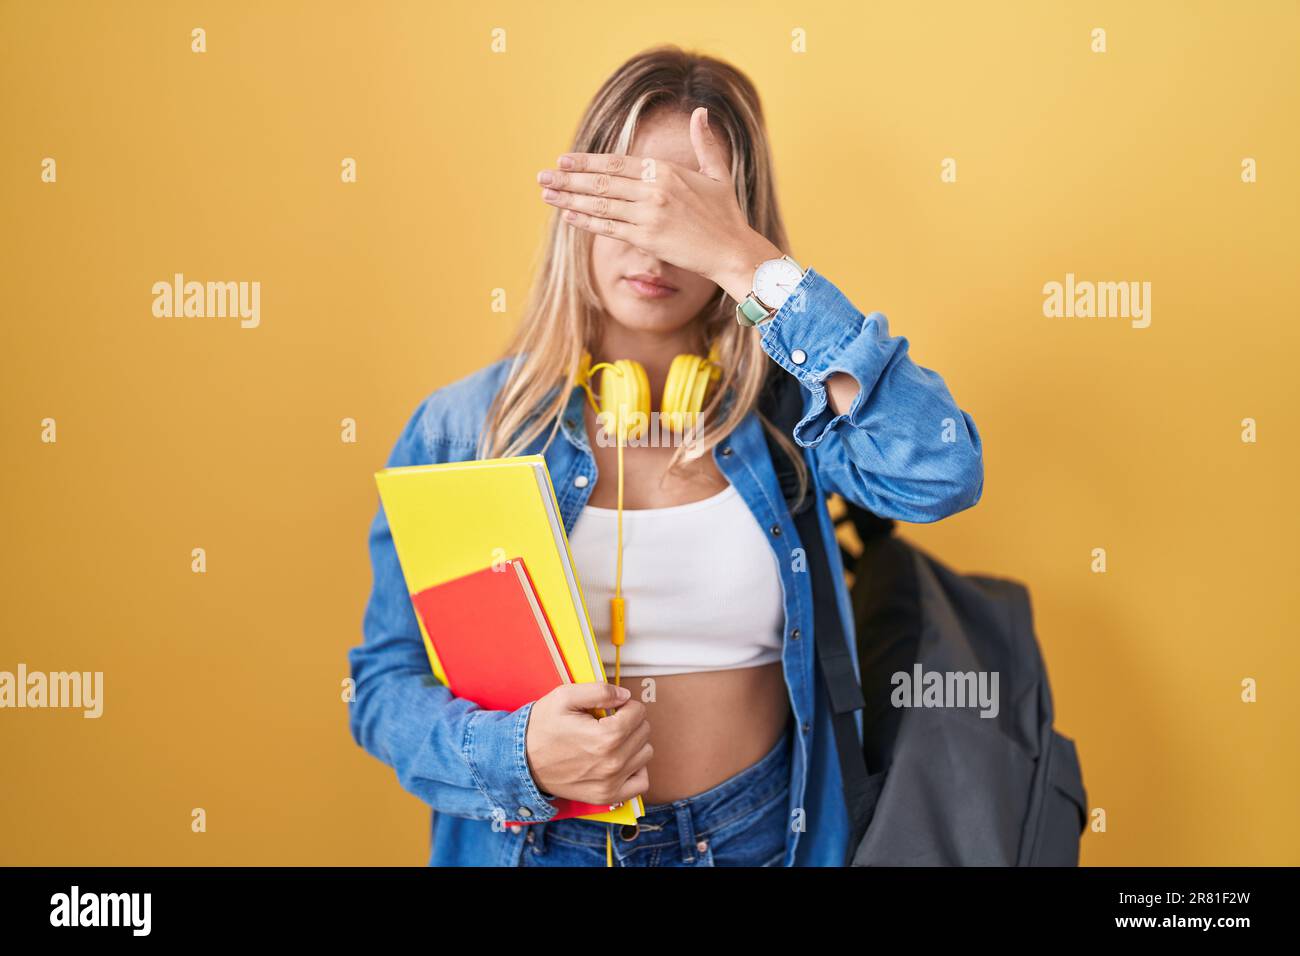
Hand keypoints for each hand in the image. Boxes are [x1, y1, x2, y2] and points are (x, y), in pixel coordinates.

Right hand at [524, 682, 651, 807]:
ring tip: (611, 740)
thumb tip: (625, 695)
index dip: (625, 704)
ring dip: (633, 743)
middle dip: (630, 721)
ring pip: (645, 754)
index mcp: (605, 737)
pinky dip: (636, 769)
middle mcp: (612, 763)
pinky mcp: (607, 797)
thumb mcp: (564, 696)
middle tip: (608, 722)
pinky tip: (620, 760)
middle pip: (643, 731)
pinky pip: (641, 782)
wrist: (522, 761)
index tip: (610, 708)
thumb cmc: (542, 727)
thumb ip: (599, 690)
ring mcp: (611, 783)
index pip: (638, 712)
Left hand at [536, 106, 781, 298]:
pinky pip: (609, 228)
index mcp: (666, 171)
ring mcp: (648, 215)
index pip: (617, 162)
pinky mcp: (646, 239)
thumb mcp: (717, 173)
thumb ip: (704, 143)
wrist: (732, 251)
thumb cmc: (726, 214)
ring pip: (600, 204)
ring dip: (569, 198)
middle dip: (568, 178)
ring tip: (546, 194)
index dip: (587, 161)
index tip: (563, 160)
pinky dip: (586, 221)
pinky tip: (567, 215)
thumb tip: (701, 111)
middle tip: (542, 176)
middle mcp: (653, 190)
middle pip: (601, 181)